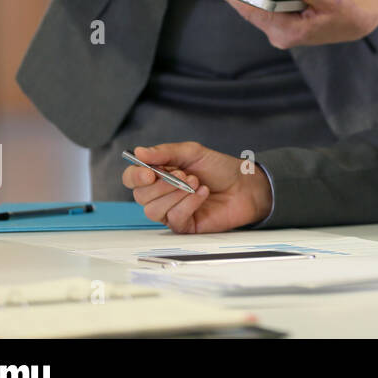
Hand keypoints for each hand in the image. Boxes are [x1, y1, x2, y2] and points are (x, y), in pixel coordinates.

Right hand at [121, 143, 272, 233]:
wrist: (245, 185)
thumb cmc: (220, 168)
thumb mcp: (193, 153)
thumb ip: (165, 152)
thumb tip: (139, 152)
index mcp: (159, 175)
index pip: (132, 179)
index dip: (135, 176)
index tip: (149, 173)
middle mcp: (161, 195)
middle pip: (140, 196)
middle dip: (162, 184)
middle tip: (184, 174)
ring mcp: (171, 211)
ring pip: (153, 210)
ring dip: (175, 193)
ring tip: (195, 182)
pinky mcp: (184, 225)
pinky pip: (174, 218)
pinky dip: (188, 204)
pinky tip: (202, 194)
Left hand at [215, 0, 377, 48]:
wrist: (352, 24)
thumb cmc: (345, 13)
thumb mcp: (336, 1)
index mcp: (292, 32)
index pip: (259, 14)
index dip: (240, 1)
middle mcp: (281, 36)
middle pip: (251, 15)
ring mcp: (280, 33)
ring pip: (253, 15)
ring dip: (239, 1)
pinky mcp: (281, 28)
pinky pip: (260, 15)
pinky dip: (249, 3)